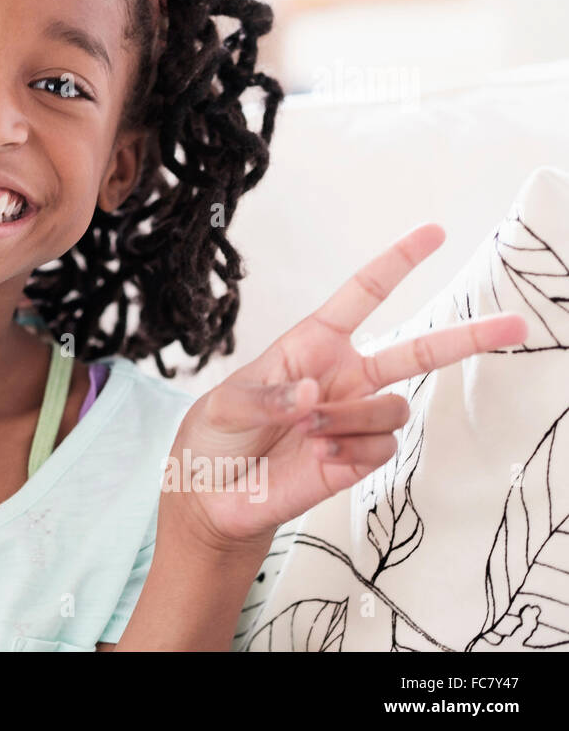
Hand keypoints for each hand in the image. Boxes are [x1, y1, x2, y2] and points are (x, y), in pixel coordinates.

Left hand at [166, 223, 526, 550]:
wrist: (214, 496)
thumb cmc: (215, 438)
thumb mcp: (224, 406)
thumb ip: (265, 396)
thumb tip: (314, 394)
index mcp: (311, 345)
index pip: (362, 296)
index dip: (397, 263)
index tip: (433, 234)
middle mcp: (343, 377)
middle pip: (417, 350)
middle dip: (467, 337)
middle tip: (514, 324)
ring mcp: (354, 418)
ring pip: (393, 407)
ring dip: (351, 419)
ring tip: (306, 432)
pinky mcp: (358, 457)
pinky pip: (382, 447)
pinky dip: (351, 451)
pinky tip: (317, 457)